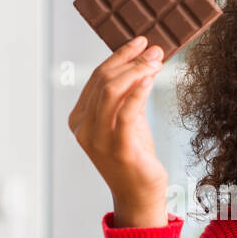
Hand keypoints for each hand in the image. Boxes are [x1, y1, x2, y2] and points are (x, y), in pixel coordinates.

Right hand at [68, 36, 169, 226]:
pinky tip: (150, 78)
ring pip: (112, 91)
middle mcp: (84, 128)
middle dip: (130, 60)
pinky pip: (126, 112)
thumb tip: (142, 61)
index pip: (96, 78)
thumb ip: (127, 96)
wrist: (138, 195)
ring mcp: (99, 139)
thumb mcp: (127, 121)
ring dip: (136, 70)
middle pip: (104, 81)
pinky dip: (138, 91)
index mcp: (79, 119)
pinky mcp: (118, 148)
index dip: (119, 56)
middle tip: (153, 48)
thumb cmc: (134, 156)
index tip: (140, 42)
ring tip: (156, 59)